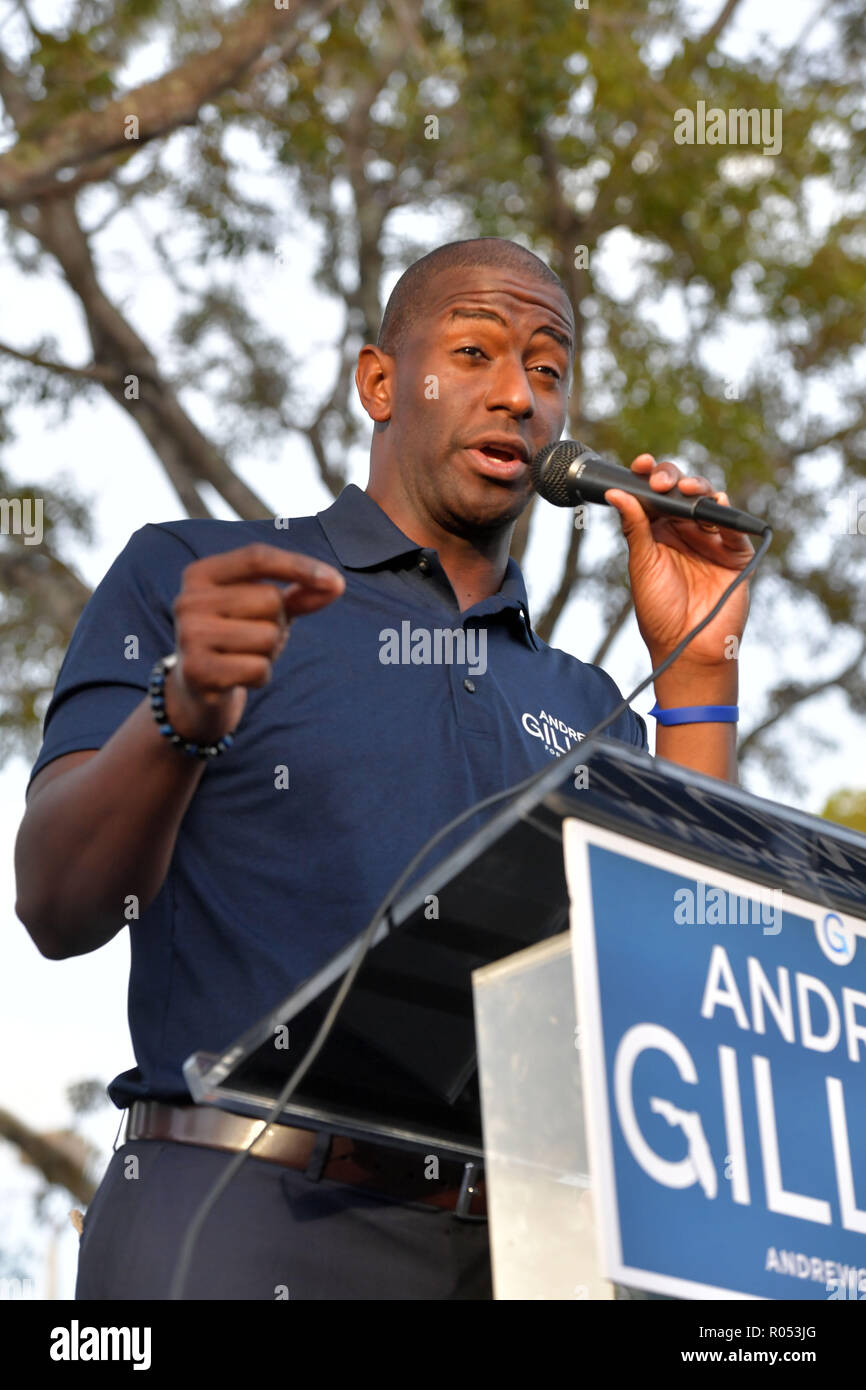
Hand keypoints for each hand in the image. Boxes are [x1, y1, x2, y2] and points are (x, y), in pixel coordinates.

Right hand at [166, 543, 344, 741]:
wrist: (198, 689)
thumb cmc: (237, 638)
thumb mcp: (265, 610)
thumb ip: (299, 594)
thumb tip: (336, 584)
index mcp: (200, 574)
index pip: (256, 557)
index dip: (299, 566)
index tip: (336, 582)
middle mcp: (188, 600)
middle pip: (270, 599)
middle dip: (278, 623)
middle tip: (254, 637)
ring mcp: (189, 636)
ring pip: (268, 636)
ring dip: (269, 652)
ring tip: (245, 656)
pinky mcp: (197, 672)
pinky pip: (259, 668)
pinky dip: (261, 676)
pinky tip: (239, 676)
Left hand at [604, 454, 752, 674]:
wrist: (686, 646)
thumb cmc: (658, 610)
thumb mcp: (642, 563)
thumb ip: (634, 526)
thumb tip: (616, 492)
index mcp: (657, 532)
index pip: (653, 495)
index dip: (649, 476)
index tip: (641, 464)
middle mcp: (684, 532)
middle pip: (682, 492)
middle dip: (673, 478)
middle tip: (662, 481)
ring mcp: (711, 541)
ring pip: (709, 502)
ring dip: (700, 489)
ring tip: (689, 490)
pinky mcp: (735, 554)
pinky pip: (734, 527)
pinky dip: (727, 512)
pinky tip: (717, 504)